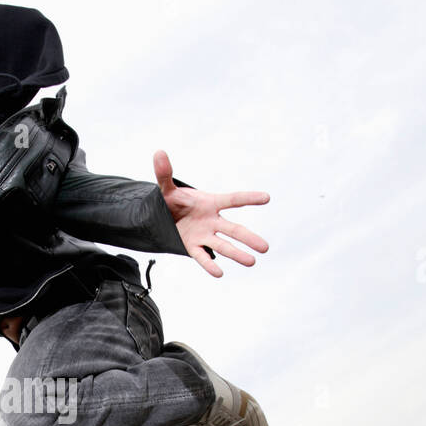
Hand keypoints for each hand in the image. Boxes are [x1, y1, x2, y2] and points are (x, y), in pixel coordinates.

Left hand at [153, 150, 269, 277]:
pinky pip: (203, 257)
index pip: (232, 200)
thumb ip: (164, 173)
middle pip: (234, 229)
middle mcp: (211, 221)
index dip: (248, 198)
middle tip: (265, 247)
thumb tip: (159, 152)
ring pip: (223, 245)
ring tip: (252, 261)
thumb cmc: (172, 201)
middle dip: (249, 238)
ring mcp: (204, 235)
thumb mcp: (166, 188)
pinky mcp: (193, 247)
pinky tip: (219, 273)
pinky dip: (209, 264)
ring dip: (237, 254)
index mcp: (210, 203)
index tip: (266, 198)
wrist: (164, 218)